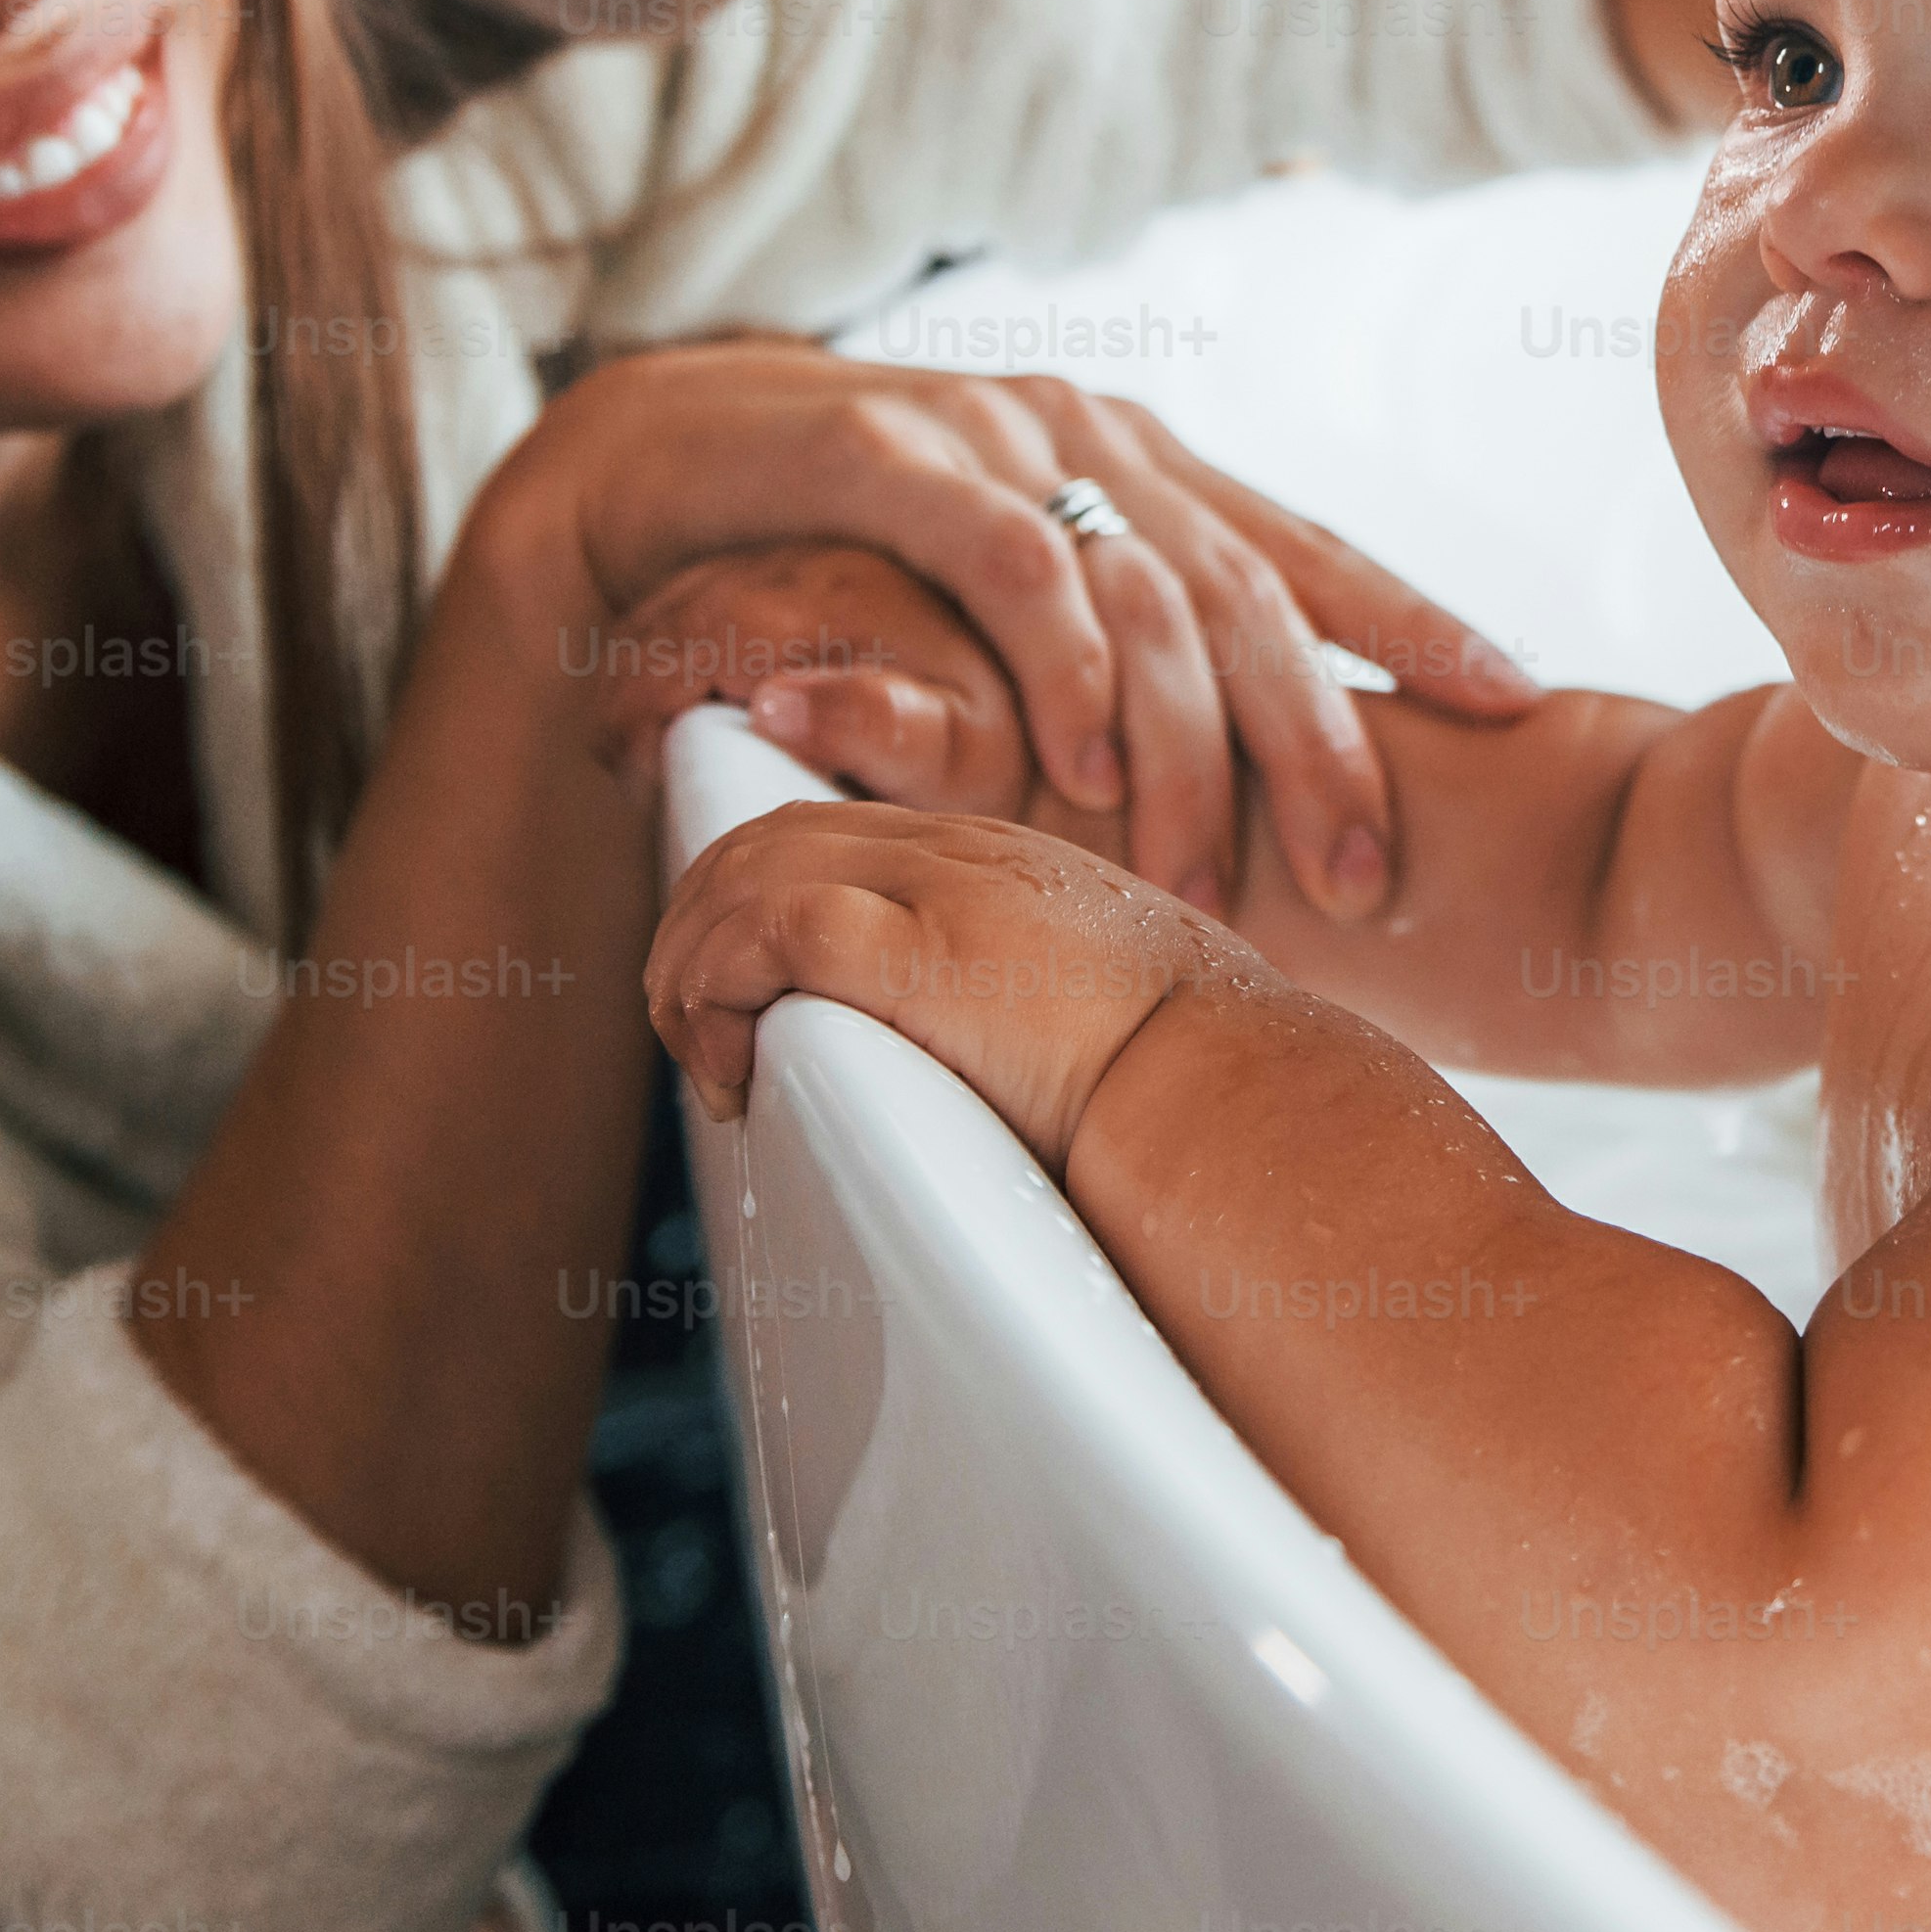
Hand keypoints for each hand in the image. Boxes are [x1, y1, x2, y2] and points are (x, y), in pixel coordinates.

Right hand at [479, 337, 1536, 922]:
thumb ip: (1113, 647)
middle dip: (1321, 734)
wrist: (658, 461)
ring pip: (1143, 588)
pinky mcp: (892, 454)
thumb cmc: (845, 547)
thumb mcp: (1007, 599)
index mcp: (1142, 466)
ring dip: (1191, 742)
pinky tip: (1089, 765)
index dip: (1410, 621)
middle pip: (1248, 589)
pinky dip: (1060, 665)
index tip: (1518, 702)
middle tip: (1371, 870)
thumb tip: (1231, 760)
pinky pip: (1009, 565)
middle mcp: (1093, 437)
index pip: (1301, 549)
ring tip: (1224, 873)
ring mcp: (996, 434)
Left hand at [647, 797, 1248, 1157]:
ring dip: (693, 970)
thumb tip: (976, 1073)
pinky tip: (735, 1064)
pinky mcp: (922, 952)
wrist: (1237, 1093)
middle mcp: (960, 855)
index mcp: (998, 862)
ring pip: (745, 875)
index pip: (825, 837)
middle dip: (697, 934)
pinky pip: (767, 932)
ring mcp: (940, 893)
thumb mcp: (1091, 1011)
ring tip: (710, 1060)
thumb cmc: (1186, 1085)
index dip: (748, 904)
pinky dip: (717, 993)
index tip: (736, 996)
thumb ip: (1019, 1004)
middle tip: (701, 1038)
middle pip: (764, 842)